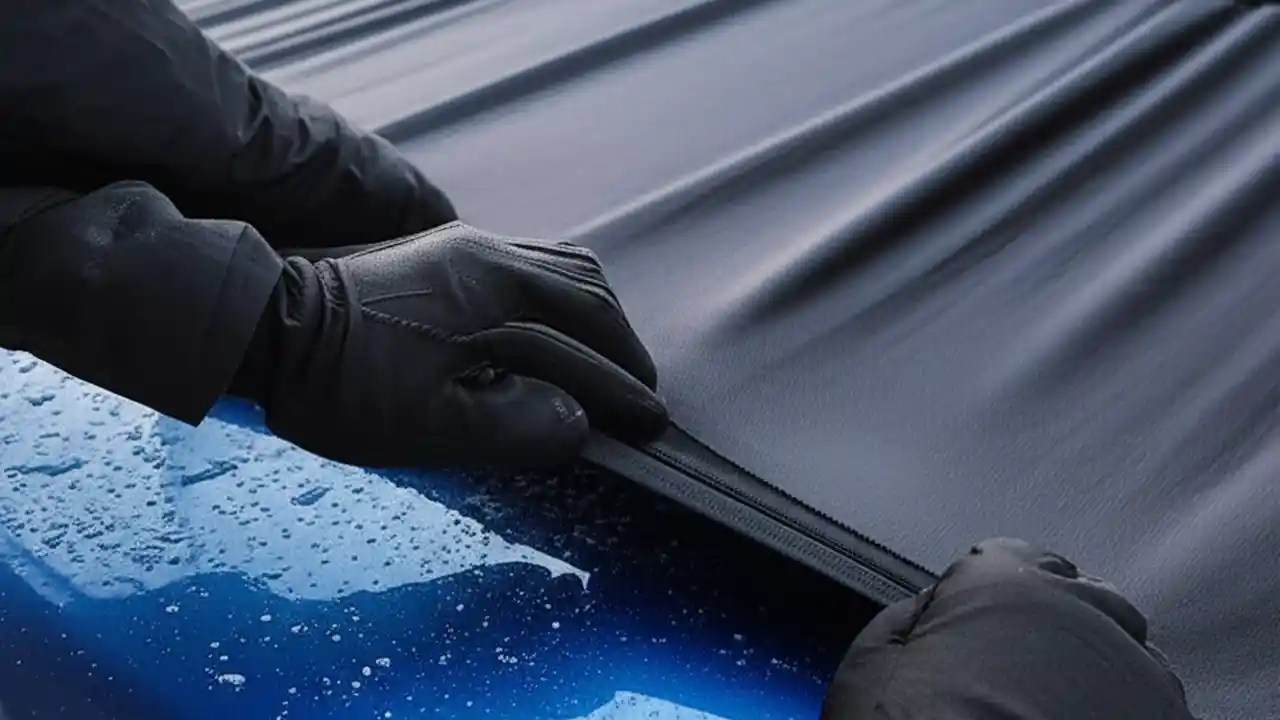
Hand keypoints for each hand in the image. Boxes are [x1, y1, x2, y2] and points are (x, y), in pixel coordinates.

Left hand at [232, 222, 666, 468]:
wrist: (267, 331)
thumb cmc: (343, 383)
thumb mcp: (432, 424)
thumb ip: (517, 427)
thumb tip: (577, 425)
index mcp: (492, 286)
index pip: (583, 331)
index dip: (621, 382)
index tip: (648, 420)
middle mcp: (485, 254)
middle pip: (583, 284)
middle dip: (618, 340)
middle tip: (635, 389)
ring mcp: (461, 251)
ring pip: (557, 266)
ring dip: (591, 316)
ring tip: (603, 361)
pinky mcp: (440, 260)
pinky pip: (526, 266)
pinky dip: (557, 302)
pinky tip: (549, 332)